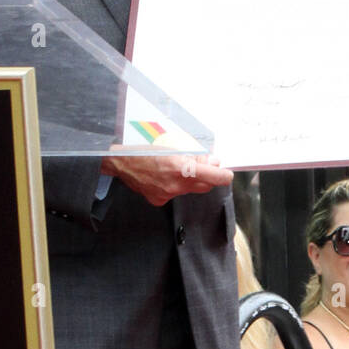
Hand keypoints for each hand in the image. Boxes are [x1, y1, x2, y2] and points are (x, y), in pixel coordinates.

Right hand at [100, 149, 231, 206]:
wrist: (121, 164)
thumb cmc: (146, 151)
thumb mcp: (173, 147)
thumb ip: (196, 157)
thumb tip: (213, 161)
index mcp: (181, 168)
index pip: (214, 177)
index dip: (224, 176)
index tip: (227, 174)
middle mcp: (176, 185)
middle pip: (204, 186)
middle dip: (207, 177)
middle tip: (203, 165)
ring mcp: (168, 195)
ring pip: (189, 190)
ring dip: (189, 181)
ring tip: (176, 169)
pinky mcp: (160, 201)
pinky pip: (175, 194)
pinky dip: (174, 186)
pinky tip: (163, 178)